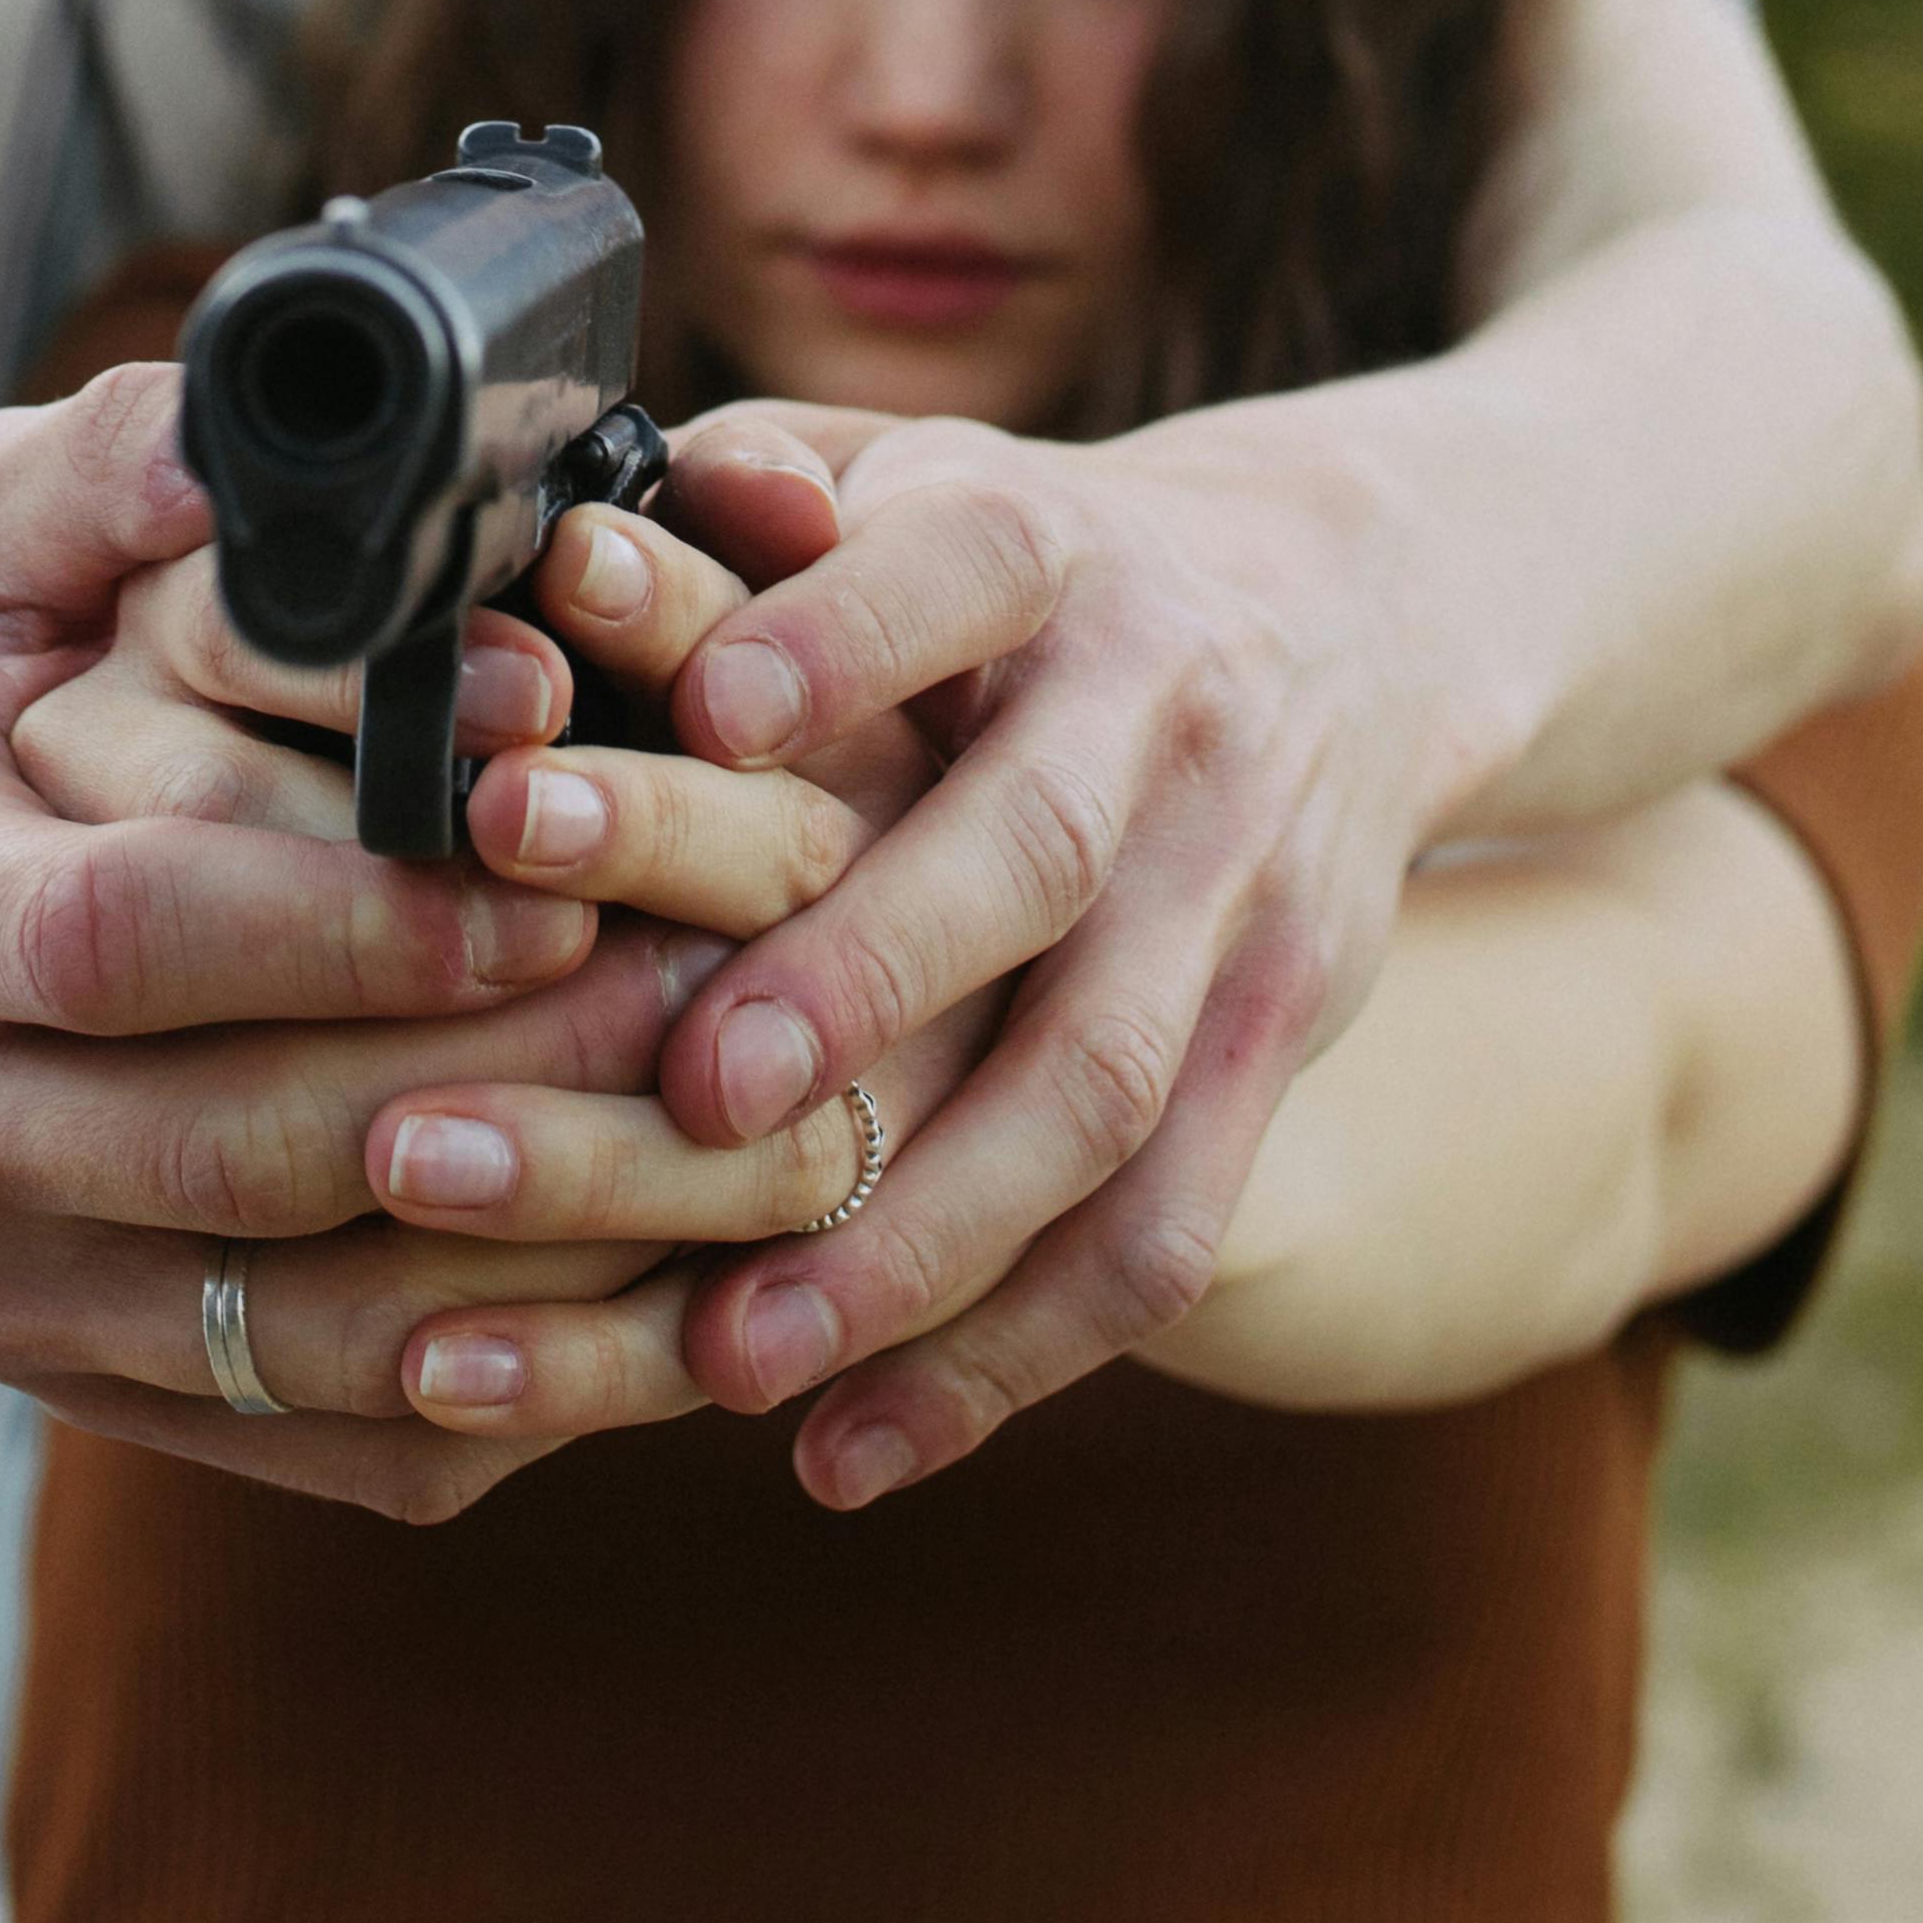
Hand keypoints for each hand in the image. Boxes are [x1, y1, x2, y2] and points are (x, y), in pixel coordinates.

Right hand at [0, 366, 635, 1521]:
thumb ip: (115, 464)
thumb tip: (239, 455)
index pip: (118, 940)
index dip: (343, 922)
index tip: (548, 878)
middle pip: (231, 1151)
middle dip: (496, 1081)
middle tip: (712, 1000)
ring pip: (311, 1332)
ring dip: (550, 1251)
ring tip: (742, 1134)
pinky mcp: (96, 1409)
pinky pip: (348, 1447)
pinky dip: (529, 1381)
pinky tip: (682, 1277)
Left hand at [634, 401, 1431, 1516]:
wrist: (1354, 613)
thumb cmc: (1023, 563)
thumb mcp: (913, 472)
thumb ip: (747, 498)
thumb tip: (567, 532)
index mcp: (1042, 545)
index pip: (952, 572)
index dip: (837, 642)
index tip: (693, 714)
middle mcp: (1161, 712)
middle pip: (1035, 851)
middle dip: (871, 974)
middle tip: (701, 1092)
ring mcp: (1237, 891)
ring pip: (1102, 1083)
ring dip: (924, 1235)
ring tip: (732, 1359)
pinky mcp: (1275, 1042)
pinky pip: (1165, 1228)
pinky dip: (1012, 1358)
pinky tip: (851, 1450)